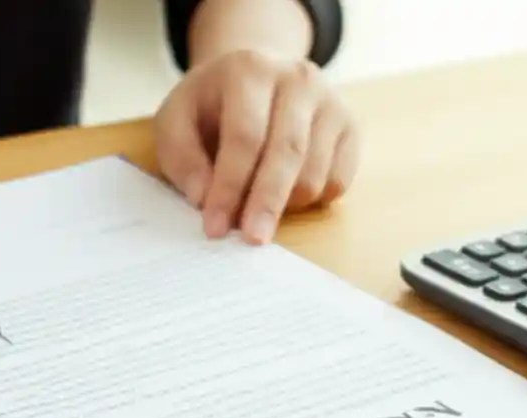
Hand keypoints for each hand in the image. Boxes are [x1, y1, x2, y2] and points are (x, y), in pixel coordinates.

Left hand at [153, 49, 359, 244]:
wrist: (253, 82)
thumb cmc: (210, 109)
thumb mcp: (176, 123)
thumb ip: (182, 158)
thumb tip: (203, 197)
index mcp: (249, 70)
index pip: (245, 137)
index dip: (229, 187)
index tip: (215, 226)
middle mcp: (297, 78)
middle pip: (287, 153)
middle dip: (266, 203)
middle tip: (251, 239)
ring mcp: (330, 101)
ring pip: (314, 173)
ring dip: (285, 205)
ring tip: (256, 206)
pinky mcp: (350, 126)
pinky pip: (337, 181)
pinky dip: (311, 201)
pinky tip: (285, 193)